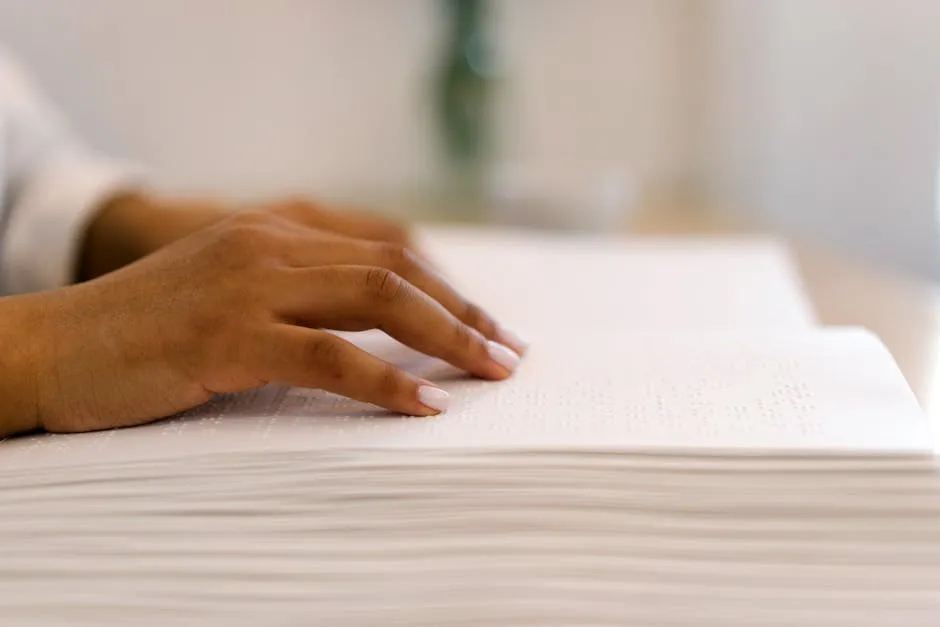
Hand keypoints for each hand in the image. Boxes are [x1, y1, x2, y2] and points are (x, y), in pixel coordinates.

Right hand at [22, 211, 525, 434]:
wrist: (49, 347)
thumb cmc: (141, 331)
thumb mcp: (228, 294)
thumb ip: (295, 296)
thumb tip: (371, 333)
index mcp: (274, 231)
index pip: (388, 246)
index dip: (448, 285)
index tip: (485, 324)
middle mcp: (270, 245)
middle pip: (397, 268)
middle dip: (465, 311)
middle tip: (508, 352)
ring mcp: (248, 285)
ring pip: (378, 299)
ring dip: (448, 337)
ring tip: (491, 372)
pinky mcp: (226, 336)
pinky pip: (330, 356)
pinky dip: (386, 380)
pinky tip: (425, 403)